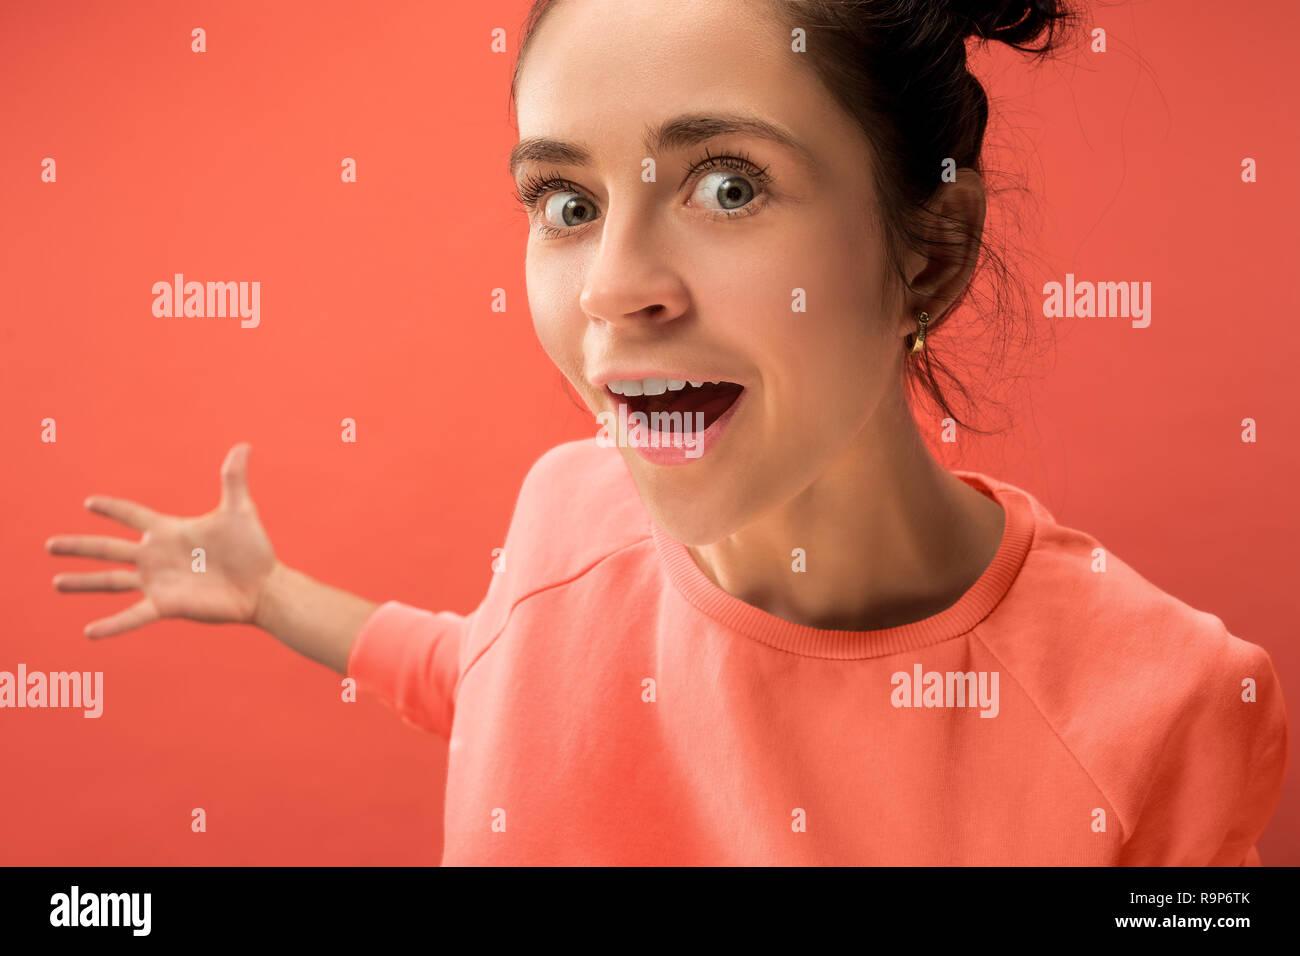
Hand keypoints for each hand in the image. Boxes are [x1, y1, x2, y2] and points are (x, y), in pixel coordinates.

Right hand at [46, 443, 279, 638]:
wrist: (264, 586)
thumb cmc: (253, 549)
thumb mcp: (239, 510)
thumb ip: (233, 478)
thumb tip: (243, 445)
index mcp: (169, 531)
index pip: (133, 515)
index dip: (113, 508)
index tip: (89, 502)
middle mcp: (157, 556)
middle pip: (109, 549)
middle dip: (79, 546)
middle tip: (49, 545)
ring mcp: (159, 582)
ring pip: (111, 581)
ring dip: (83, 582)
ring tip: (56, 582)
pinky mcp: (166, 605)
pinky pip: (133, 615)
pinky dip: (112, 625)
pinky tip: (90, 632)